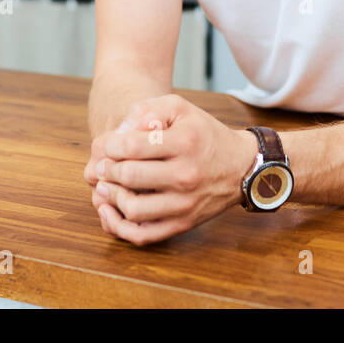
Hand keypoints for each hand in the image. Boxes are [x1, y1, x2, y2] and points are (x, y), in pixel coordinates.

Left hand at [88, 94, 258, 245]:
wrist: (240, 167)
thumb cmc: (203, 134)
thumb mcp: (180, 108)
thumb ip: (146, 110)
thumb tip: (119, 132)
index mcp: (185, 143)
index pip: (132, 146)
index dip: (110, 145)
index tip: (108, 145)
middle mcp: (186, 175)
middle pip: (129, 176)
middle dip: (106, 169)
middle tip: (102, 165)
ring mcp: (184, 204)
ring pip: (133, 208)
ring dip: (110, 196)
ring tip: (106, 185)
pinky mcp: (182, 224)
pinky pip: (143, 234)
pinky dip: (119, 225)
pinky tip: (110, 210)